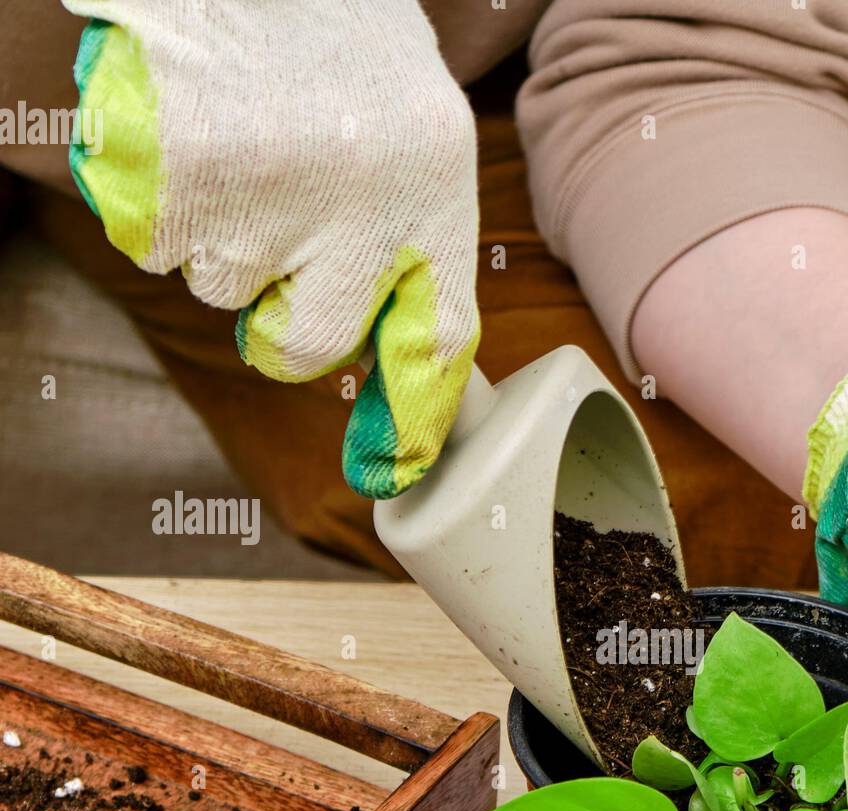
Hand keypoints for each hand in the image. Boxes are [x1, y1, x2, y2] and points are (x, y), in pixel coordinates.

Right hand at [64, 0, 478, 498]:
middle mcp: (357, 213)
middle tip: (279, 220)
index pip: (435, 341)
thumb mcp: (412, 130)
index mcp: (431, 191)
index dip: (415, 418)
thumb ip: (407, 236)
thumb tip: (376, 352)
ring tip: (240, 136)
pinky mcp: (169, 183)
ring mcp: (260, 203)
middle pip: (305, 347)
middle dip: (282, 311)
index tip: (396, 472)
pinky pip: (154, 244)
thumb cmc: (334, 36)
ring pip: (221, 289)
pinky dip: (157, 197)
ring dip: (220, 232)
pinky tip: (188, 125)